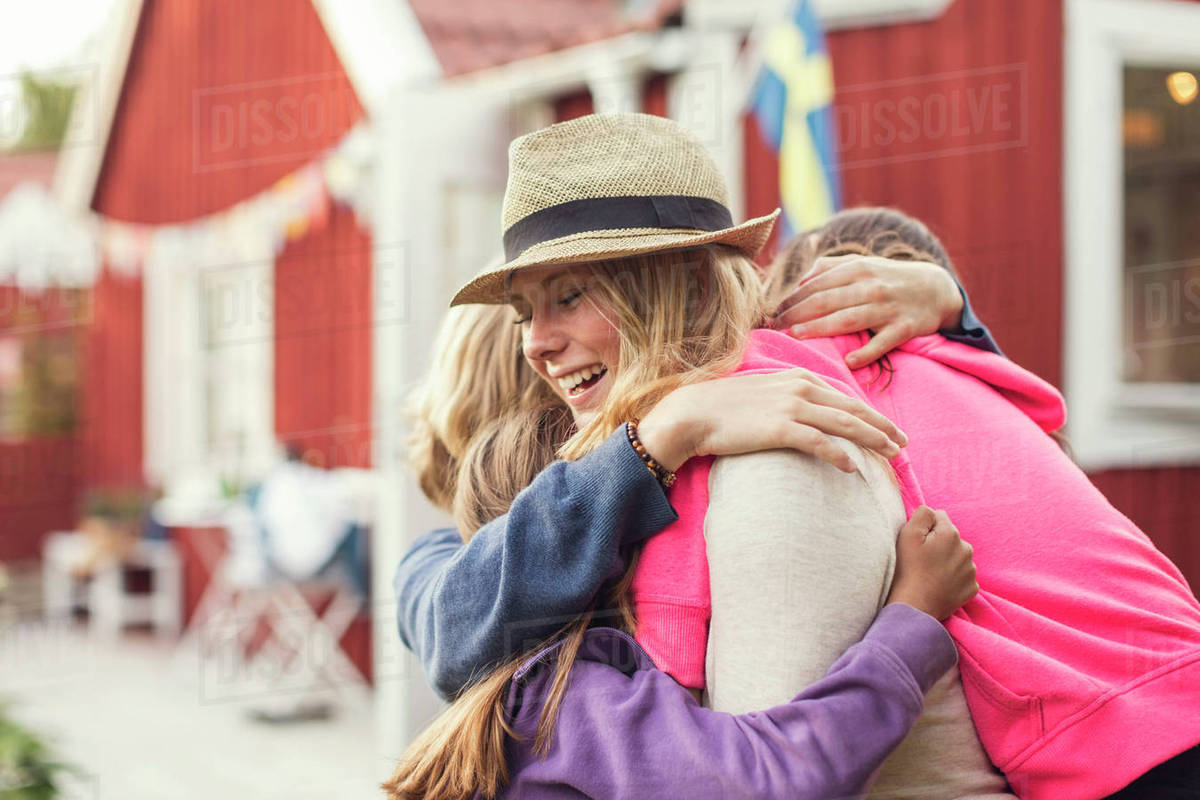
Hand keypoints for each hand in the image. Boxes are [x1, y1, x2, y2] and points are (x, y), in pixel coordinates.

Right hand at [637, 368, 906, 474]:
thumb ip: (789, 400)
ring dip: (872, 439)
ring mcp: (791, 407)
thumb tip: (808, 417)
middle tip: (904, 443)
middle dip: (882, 426)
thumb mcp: (764, 394)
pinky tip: (852, 467)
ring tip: (892, 454)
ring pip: (844, 423)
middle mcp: (800, 388)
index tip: (889, 429)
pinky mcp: (779, 428)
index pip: (845, 397)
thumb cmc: (724, 408)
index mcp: (798, 378)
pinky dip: (839, 453)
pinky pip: (818, 442)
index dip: (871, 414)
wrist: (693, 413)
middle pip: (853, 408)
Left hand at [773, 255, 964, 367]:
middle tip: (773, 327)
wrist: (935, 288)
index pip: (815, 284)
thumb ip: (828, 269)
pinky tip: (849, 361)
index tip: (770, 312)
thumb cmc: (887, 278)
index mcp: (856, 269)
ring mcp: (888, 307)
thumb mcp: (860, 265)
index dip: (790, 298)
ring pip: (848, 319)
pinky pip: (883, 342)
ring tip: (795, 336)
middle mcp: (870, 286)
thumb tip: (798, 282)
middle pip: (826, 300)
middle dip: (796, 313)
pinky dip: (867, 352)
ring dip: (820, 327)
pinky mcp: (904, 327)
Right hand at [886, 506, 977, 620]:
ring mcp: (970, 571)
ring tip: (928, 573)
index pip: (939, 517)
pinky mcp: (971, 589)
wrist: (914, 607)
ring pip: (956, 556)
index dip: (925, 528)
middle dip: (938, 543)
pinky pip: (962, 575)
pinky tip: (938, 584)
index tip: (916, 543)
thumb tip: (932, 512)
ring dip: (945, 560)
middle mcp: (966, 550)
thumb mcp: (907, 534)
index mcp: (951, 534)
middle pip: (949, 537)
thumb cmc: (907, 570)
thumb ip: (922, 514)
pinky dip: (952, 577)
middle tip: (921, 559)